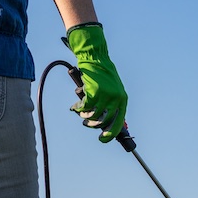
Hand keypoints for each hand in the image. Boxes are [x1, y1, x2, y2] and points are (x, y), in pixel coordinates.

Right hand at [64, 23, 127, 142]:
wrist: (95, 57)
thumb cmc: (102, 74)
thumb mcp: (112, 90)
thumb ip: (111, 104)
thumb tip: (106, 123)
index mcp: (122, 100)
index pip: (118, 123)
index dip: (110, 134)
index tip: (102, 139)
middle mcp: (116, 99)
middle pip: (104, 122)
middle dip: (93, 125)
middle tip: (86, 123)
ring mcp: (105, 96)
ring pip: (93, 116)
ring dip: (84, 116)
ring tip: (80, 112)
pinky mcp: (94, 92)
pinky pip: (84, 108)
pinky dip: (78, 108)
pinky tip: (75, 105)